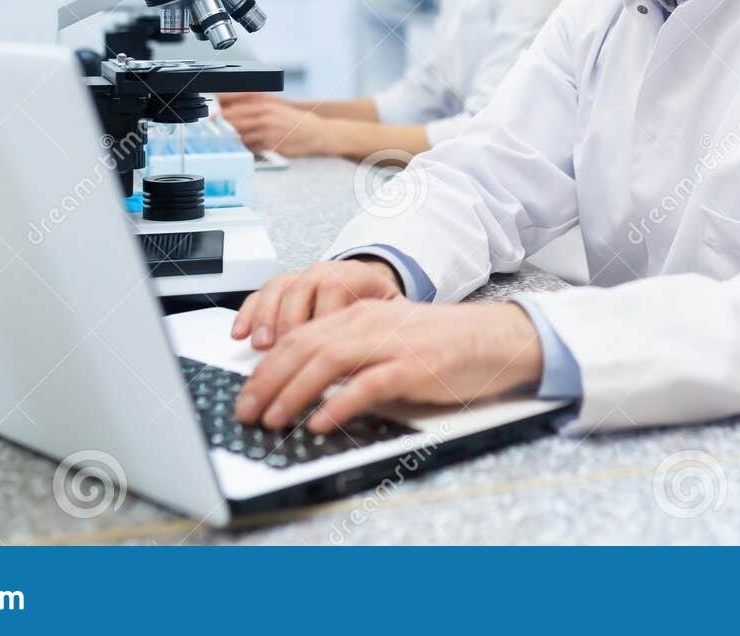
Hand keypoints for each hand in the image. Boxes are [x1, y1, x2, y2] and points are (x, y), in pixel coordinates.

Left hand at [219, 94, 334, 156]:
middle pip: (232, 118)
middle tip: (210, 133)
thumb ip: (255, 103)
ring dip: (228, 138)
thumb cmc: (294, 120)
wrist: (317, 132)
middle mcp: (264, 111)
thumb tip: (229, 108)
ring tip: (220, 143)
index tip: (208, 118)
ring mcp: (267, 127)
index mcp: (263, 100)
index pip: (233, 102)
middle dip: (219, 126)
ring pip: (239, 133)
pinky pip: (250, 146)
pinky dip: (243, 148)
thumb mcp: (276, 105)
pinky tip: (239, 150)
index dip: (218, 110)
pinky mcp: (271, 142)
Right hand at [231, 259, 404, 348]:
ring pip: (278, 290)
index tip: (319, 351)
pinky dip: (249, 313)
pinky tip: (240, 335)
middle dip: (288, 326)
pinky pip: (260, 294)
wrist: (376, 291)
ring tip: (261, 347)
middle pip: (300, 291)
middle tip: (283, 359)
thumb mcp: (392, 321)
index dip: (322, 317)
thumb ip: (379, 337)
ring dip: (266, 320)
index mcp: (356, 276)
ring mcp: (301, 278)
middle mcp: (325, 272)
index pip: (334, 289)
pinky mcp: (283, 288)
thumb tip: (367, 372)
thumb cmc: (384, 313)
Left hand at [233, 299, 543, 432]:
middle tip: (246, 412)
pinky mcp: (412, 368)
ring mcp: (391, 345)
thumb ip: (351, 354)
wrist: (494, 338)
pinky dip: (339, 404)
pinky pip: (367, 385)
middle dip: (267, 382)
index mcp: (359, 316)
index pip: (299, 337)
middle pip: (304, 348)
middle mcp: (369, 324)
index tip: (246, 394)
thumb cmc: (443, 344)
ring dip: (293, 393)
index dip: (266, 367)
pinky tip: (321, 422)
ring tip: (273, 420)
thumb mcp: (388, 339)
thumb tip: (308, 385)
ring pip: (327, 363)